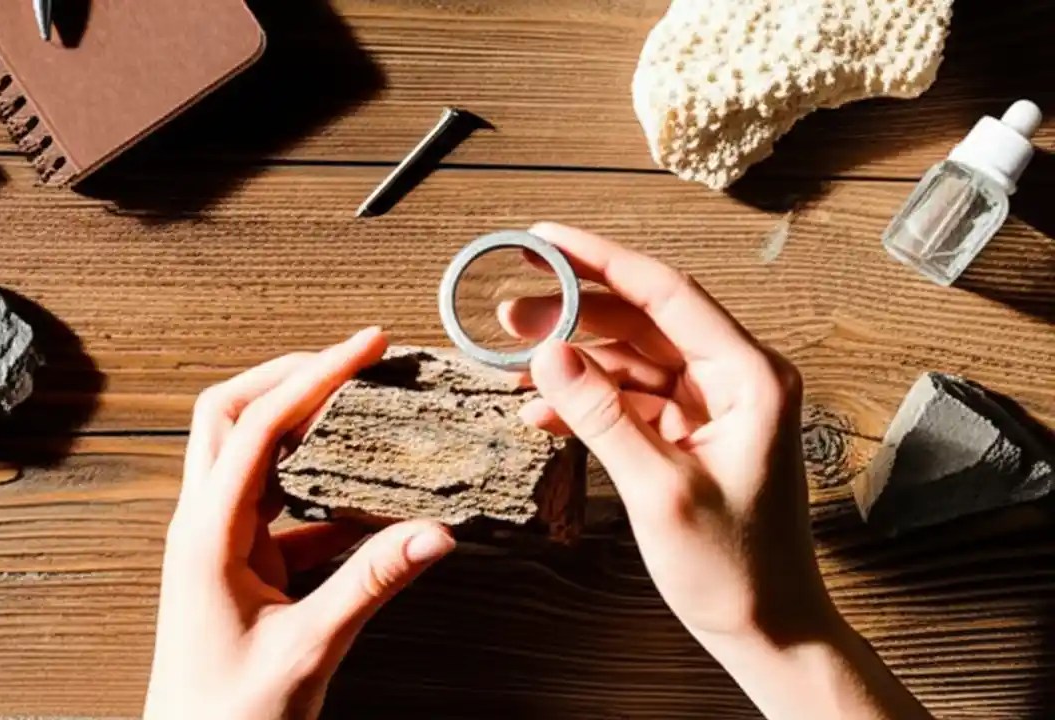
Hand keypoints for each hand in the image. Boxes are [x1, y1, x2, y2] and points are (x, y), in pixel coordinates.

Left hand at [144, 328, 455, 719]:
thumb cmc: (226, 718)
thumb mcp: (307, 650)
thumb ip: (371, 585)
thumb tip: (436, 533)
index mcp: (207, 535)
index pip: (258, 427)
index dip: (314, 376)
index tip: (367, 346)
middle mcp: (204, 524)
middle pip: (234, 414)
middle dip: (294, 375)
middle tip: (358, 357)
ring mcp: (219, 541)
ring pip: (253, 452)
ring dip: (304, 422)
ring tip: (366, 405)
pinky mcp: (240, 563)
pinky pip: (280, 503)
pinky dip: (322, 486)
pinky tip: (370, 495)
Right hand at [503, 224, 929, 719]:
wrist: (768, 629)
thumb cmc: (734, 569)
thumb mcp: (658, 491)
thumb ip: (602, 416)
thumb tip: (548, 354)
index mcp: (750, 377)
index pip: (666, 292)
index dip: (599, 260)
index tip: (543, 239)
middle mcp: (737, 378)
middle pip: (644, 319)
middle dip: (574, 311)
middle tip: (509, 310)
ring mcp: (716, 405)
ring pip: (634, 357)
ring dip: (576, 357)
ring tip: (513, 356)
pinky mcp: (695, 432)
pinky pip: (634, 398)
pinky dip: (590, 400)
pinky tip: (542, 407)